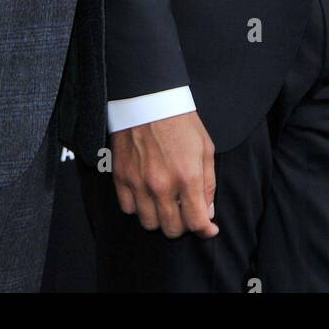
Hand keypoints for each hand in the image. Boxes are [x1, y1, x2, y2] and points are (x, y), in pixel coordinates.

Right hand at [110, 110, 217, 238]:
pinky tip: (146, 195)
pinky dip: (138, 207)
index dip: (205, 230)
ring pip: (149, 223)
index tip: (208, 228)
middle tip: (185, 212)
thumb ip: (208, 183)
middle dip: (183, 225)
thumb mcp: (205, 148)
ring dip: (159, 218)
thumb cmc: (180, 120)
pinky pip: (128, 208)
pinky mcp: (121, 176)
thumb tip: (207, 212)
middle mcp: (162, 184)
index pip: (197, 222)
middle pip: (172, 229)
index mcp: (187, 176)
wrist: (148, 98)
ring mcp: (139, 182)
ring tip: (165, 204)